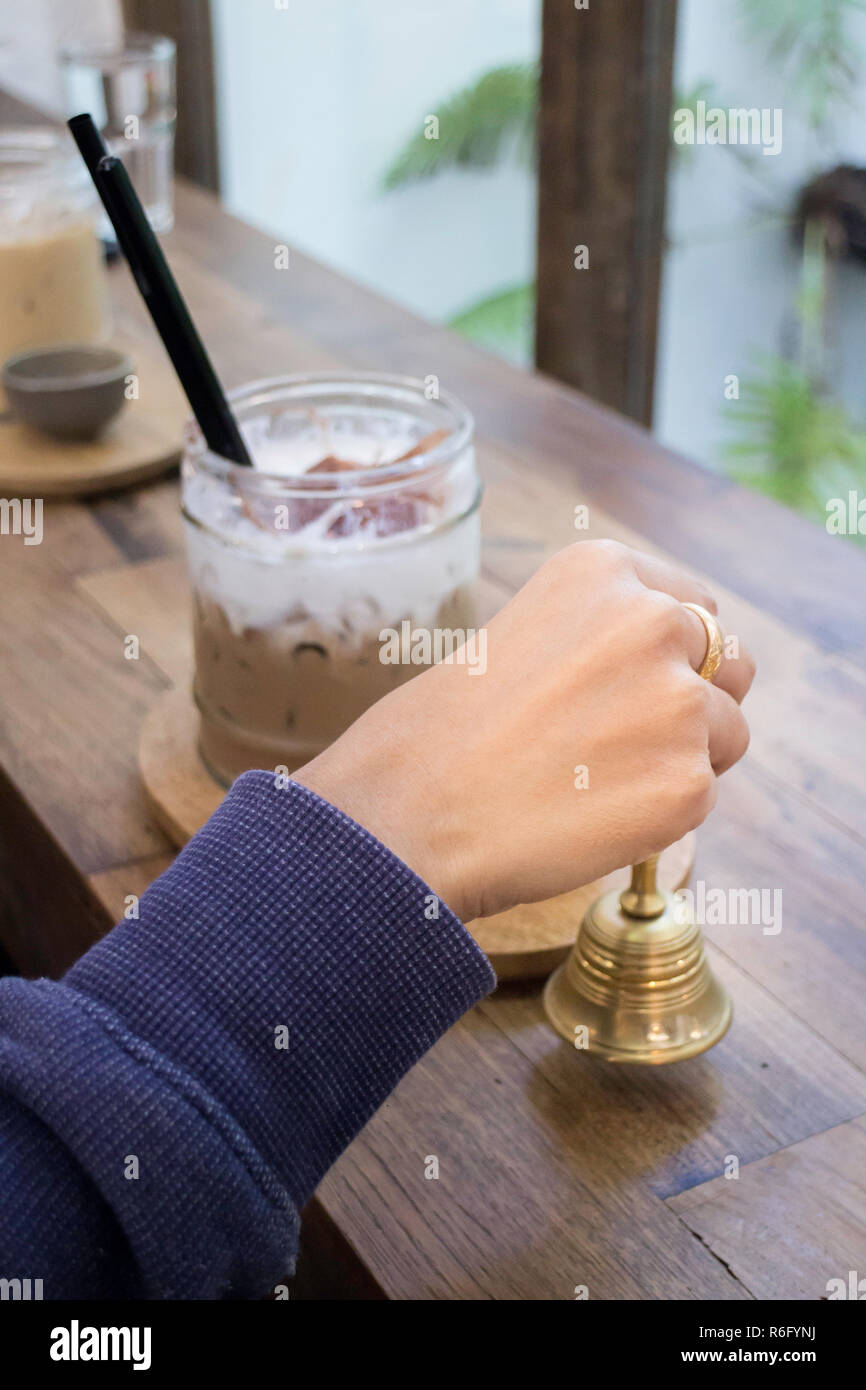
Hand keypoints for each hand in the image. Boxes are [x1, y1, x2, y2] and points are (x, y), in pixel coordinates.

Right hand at [293, 540, 754, 922]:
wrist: (406, 815)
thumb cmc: (437, 735)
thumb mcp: (517, 633)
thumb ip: (598, 639)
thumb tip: (661, 673)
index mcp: (603, 572)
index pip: (696, 606)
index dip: (674, 655)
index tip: (633, 689)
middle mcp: (652, 621)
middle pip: (731, 662)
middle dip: (697, 702)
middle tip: (623, 744)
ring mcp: (677, 703)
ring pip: (728, 735)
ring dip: (683, 760)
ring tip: (597, 783)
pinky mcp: (687, 783)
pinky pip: (700, 798)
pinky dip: (659, 816)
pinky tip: (589, 817)